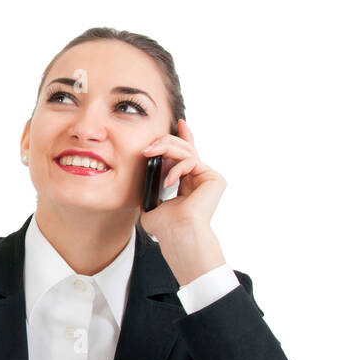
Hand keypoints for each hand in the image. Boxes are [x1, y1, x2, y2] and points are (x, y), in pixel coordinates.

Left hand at [138, 120, 226, 279]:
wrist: (177, 235)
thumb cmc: (164, 226)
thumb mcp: (152, 201)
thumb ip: (152, 186)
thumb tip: (145, 175)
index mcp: (188, 183)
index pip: (185, 155)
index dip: (182, 138)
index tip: (178, 124)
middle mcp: (200, 179)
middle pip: (184, 149)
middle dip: (164, 142)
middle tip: (148, 146)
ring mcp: (208, 178)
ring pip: (187, 151)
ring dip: (166, 149)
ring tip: (150, 154)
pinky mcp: (214, 179)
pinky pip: (192, 161)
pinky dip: (178, 168)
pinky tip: (169, 180)